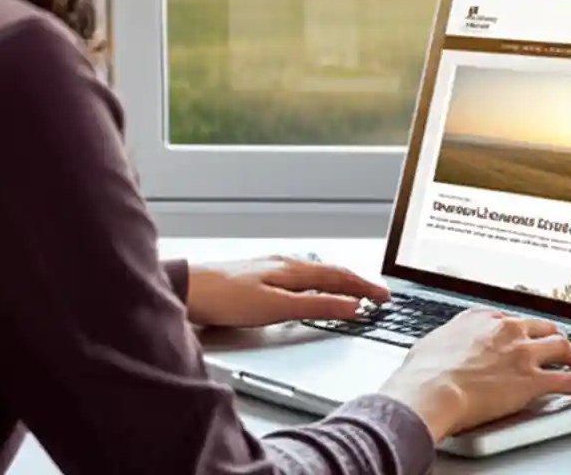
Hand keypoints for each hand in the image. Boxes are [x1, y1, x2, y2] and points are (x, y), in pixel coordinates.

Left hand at [185, 255, 389, 327]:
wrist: (186, 289)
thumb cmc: (225, 298)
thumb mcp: (277, 307)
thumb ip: (316, 306)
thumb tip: (352, 306)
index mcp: (294, 269)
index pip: (340, 277)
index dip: (365, 288)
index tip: (385, 297)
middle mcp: (285, 263)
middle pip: (331, 271)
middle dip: (357, 282)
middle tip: (377, 294)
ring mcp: (270, 267)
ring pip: (315, 272)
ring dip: (338, 280)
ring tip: (352, 289)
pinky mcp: (257, 275)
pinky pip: (299, 276)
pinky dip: (317, 283)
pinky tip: (309, 288)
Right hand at [379, 308, 570, 440]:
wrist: (430, 390)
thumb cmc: (423, 372)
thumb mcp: (431, 342)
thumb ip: (447, 340)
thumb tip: (443, 347)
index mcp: (482, 317)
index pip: (511, 318)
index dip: (520, 330)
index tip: (522, 336)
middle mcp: (507, 330)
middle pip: (541, 327)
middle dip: (552, 335)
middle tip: (558, 345)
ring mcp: (523, 354)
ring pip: (560, 346)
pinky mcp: (533, 381)